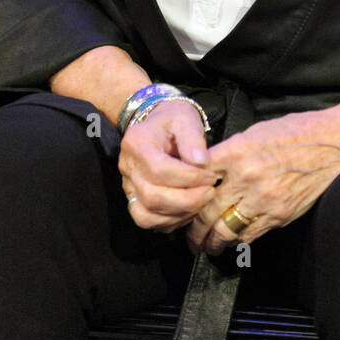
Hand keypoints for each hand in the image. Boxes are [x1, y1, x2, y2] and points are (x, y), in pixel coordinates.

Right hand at [118, 100, 218, 232]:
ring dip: (179, 213)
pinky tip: (188, 209)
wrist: (156, 122)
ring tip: (201, 201)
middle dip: (187, 200)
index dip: (189, 178)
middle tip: (210, 191)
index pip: (160, 170)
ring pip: (147, 215)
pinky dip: (170, 221)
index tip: (211, 176)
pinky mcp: (133, 199)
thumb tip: (201, 162)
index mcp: (137, 143)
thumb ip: (193, 139)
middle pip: (152, 196)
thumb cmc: (172, 119)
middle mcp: (128, 167)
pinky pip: (147, 220)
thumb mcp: (185, 118)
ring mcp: (128, 185)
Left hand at [186, 105, 339, 255]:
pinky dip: (237, 241)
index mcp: (238, 151)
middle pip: (207, 210)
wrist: (335, 145)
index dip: (184, 191)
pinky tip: (231, 243)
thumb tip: (210, 168)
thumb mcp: (257, 131)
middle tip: (186, 237)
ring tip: (204, 246)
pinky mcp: (279, 215)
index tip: (177, 199)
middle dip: (193, 228)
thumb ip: (231, 150)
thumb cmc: (297, 131)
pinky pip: (250, 235)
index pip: (198, 176)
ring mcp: (264, 199)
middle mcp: (247, 177)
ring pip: (226, 229)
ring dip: (211, 242)